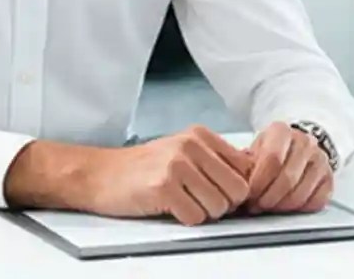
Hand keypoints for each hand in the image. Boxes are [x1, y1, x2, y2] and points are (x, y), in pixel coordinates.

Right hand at [93, 125, 252, 225]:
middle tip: (200, 202)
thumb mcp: (182, 151)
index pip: (245, 168)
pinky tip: (169, 208)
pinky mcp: (163, 187)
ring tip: (182, 203)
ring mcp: (176, 165)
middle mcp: (191, 145)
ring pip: (218, 206)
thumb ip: (215, 161)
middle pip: (237, 190)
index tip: (223, 195)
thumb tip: (253, 180)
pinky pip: (195, 217)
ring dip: (204, 214)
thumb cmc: (143, 167)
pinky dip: (185, 220)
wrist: (100, 174)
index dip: (237, 189)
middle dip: (223, 205)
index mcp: (201, 135)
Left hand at [244, 122, 333, 214]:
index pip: (273, 158)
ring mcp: (320, 159)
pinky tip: (286, 207)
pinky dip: (298, 210)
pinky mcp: (329, 178)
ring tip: (268, 207)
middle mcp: (305, 142)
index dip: (259, 182)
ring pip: (301, 193)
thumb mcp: (253, 150)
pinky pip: (316, 201)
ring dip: (281, 207)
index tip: (248, 194)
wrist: (296, 148)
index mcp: (282, 131)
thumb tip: (234, 186)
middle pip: (287, 178)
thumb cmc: (270, 152)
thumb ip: (244, 165)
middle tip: (256, 206)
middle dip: (268, 198)